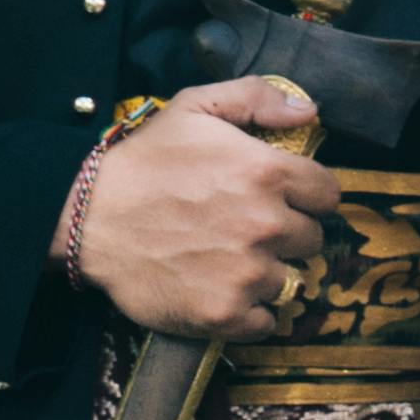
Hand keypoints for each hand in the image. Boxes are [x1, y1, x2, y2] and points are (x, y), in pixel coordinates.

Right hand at [66, 86, 341, 339]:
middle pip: (312, 240)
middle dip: (290, 233)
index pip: (328, 195)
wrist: (92, 220)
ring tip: (235, 259)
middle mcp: (266, 225)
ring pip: (291, 280)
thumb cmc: (145, 160)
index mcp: (267, 172)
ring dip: (270, 272)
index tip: (289, 198)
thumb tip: (310, 112)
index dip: (310, 195)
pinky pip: (268, 322)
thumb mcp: (196, 106)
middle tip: (254, 228)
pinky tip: (228, 290)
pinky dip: (254, 311)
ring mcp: (247, 275)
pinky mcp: (225, 315)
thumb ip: (258, 98)